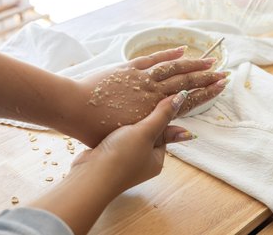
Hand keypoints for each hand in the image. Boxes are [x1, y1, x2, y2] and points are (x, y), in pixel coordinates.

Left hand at [62, 47, 227, 146]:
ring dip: (193, 64)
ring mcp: (142, 77)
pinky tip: (182, 49)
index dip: (206, 93)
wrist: (75, 108)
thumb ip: (163, 133)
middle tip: (223, 72)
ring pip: (173, 68)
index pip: (187, 100)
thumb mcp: (134, 137)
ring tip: (210, 60)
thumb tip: (189, 133)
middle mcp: (153, 92)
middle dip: (206, 78)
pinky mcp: (129, 68)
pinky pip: (153, 58)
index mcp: (155, 111)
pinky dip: (168, 54)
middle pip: (185, 83)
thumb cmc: (100, 128)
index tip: (221, 86)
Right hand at [70, 90, 192, 193]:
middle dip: (139, 120)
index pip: (163, 134)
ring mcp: (124, 162)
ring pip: (129, 136)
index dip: (157, 118)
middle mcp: (141, 163)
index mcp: (156, 161)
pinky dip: (112, 131)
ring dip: (124, 124)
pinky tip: (107, 121)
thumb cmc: (121, 156)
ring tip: (120, 110)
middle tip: (133, 105)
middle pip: (146, 134)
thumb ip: (162, 115)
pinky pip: (115, 140)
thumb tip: (182, 97)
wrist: (90, 176)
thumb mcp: (146, 132)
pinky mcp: (109, 158)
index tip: (150, 104)